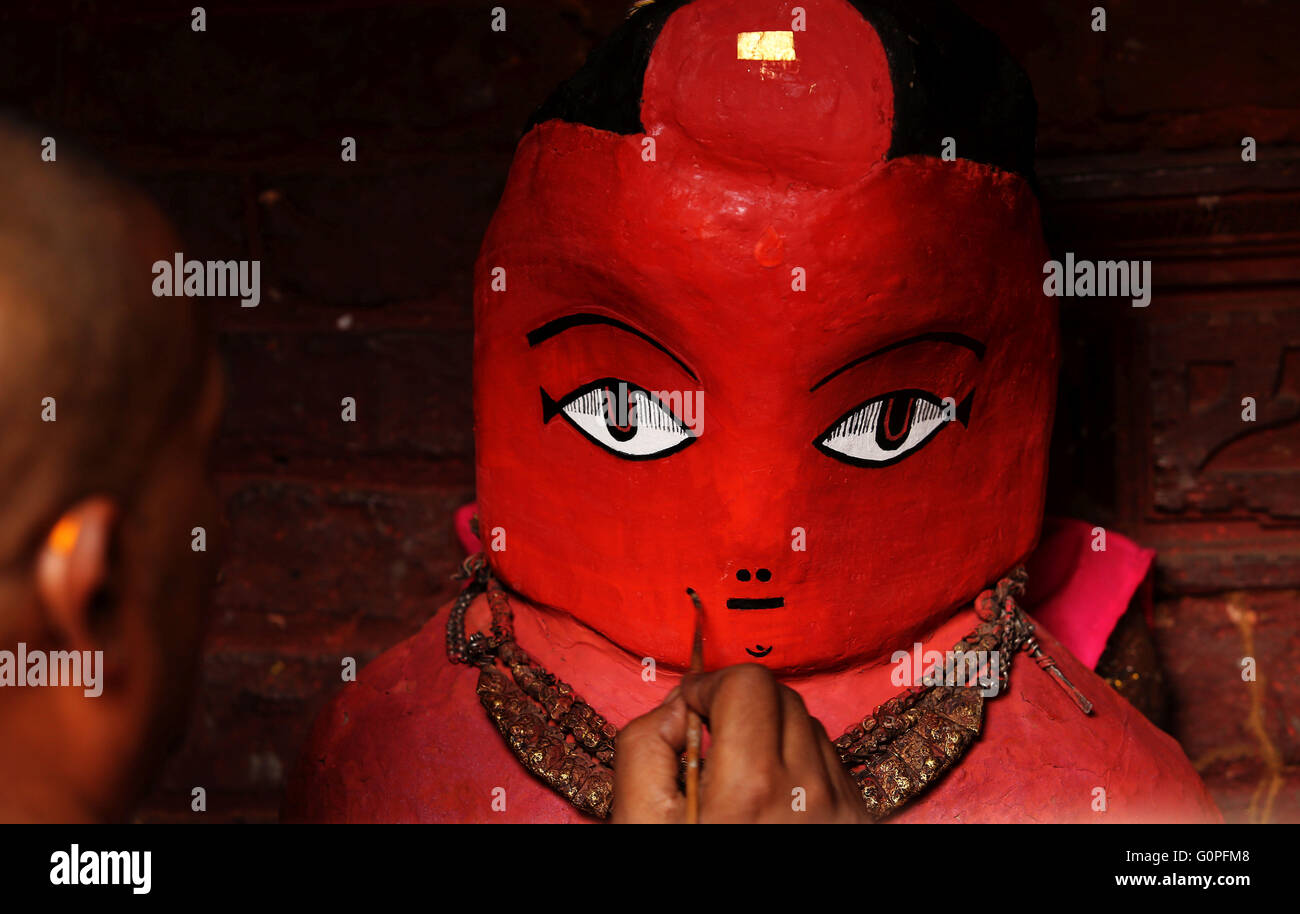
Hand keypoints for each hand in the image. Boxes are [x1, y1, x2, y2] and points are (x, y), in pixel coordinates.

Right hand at [612, 663, 870, 822]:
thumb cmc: (683, 888)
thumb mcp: (640, 824)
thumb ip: (644, 746)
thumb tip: (681, 708)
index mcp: (751, 790)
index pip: (747, 683)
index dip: (709, 689)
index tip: (691, 717)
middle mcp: (809, 795)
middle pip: (781, 696)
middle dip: (739, 708)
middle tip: (711, 745)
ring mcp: (844, 812)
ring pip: (808, 725)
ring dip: (771, 735)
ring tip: (741, 783)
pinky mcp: (860, 825)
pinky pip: (830, 763)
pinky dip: (798, 765)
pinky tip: (771, 803)